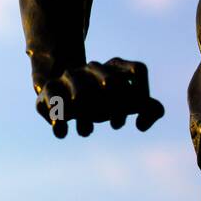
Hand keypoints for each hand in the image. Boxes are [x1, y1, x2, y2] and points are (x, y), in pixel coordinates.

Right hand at [34, 57, 164, 137]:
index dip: (142, 92)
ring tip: (87, 131)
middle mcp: (94, 67)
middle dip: (116, 108)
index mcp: (117, 67)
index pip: (138, 70)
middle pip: (112, 83)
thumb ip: (151, 110)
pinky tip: (63, 133)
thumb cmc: (107, 101)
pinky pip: (53, 101)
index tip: (136, 109)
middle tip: (116, 125)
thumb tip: (140, 125)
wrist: (66, 92)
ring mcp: (70, 75)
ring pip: (82, 95)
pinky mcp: (49, 88)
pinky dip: (58, 120)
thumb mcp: (130, 103)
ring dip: (87, 118)